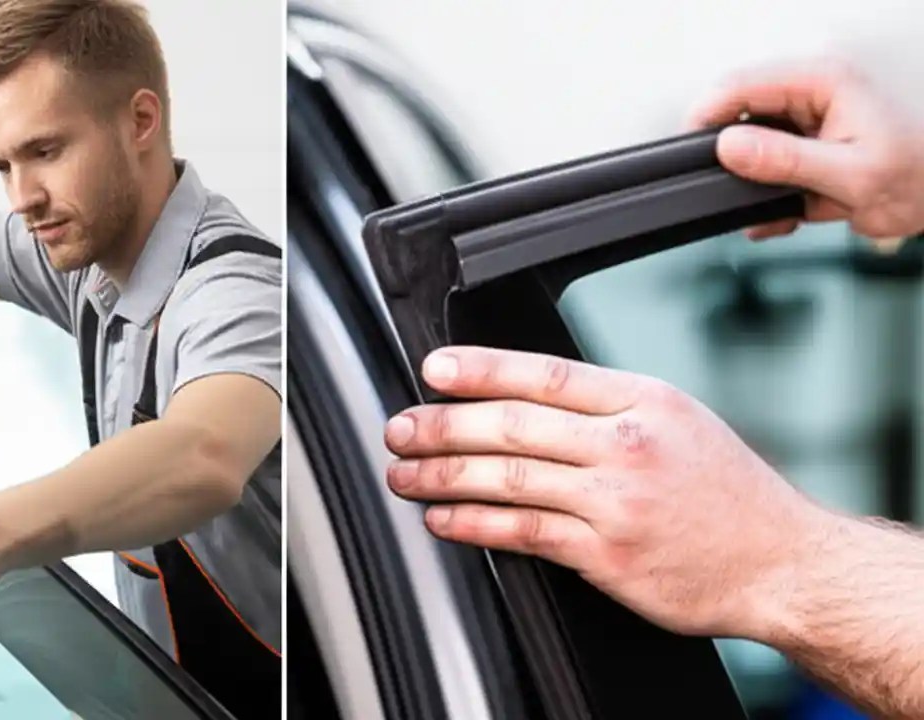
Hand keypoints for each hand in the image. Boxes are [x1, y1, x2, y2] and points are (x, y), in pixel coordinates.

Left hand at [383, 346, 836, 641]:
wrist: (782, 562)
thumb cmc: (726, 491)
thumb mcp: (678, 420)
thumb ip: (606, 406)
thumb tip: (522, 394)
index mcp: (644, 401)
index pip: (546, 373)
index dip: (482, 368)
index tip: (434, 368)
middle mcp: (628, 445)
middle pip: (513, 425)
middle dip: (443, 424)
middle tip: (399, 427)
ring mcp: (616, 502)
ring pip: (509, 478)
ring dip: (443, 475)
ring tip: (404, 473)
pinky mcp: (607, 554)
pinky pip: (523, 532)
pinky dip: (473, 523)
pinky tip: (442, 518)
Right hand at [687, 59, 923, 241]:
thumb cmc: (918, 173)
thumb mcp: (850, 172)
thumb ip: (786, 159)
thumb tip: (731, 146)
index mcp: (822, 82)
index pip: (740, 86)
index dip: (706, 117)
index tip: (689, 152)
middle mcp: (808, 98)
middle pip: (736, 116)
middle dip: (727, 159)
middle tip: (724, 190)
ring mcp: (803, 127)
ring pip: (744, 149)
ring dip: (746, 185)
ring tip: (763, 211)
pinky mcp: (801, 155)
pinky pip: (761, 172)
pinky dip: (761, 202)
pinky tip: (777, 218)